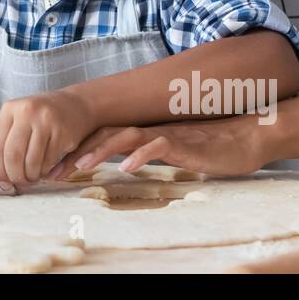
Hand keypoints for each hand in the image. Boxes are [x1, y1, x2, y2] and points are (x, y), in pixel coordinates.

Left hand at [0, 89, 96, 189]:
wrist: (74, 105)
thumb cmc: (41, 117)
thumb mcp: (19, 119)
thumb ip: (7, 142)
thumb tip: (2, 179)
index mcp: (10, 108)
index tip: (3, 182)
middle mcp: (27, 111)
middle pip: (13, 155)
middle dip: (15, 176)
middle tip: (19, 183)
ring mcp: (46, 121)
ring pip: (32, 162)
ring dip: (31, 176)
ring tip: (31, 178)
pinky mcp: (63, 132)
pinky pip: (49, 161)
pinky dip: (45, 171)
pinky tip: (44, 170)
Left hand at [51, 115, 269, 178]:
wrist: (244, 138)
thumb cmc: (208, 148)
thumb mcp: (170, 152)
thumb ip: (146, 153)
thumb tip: (122, 162)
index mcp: (143, 132)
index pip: (102, 137)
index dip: (77, 150)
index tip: (55, 166)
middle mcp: (149, 130)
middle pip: (105, 135)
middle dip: (77, 151)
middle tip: (53, 169)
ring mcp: (165, 134)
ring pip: (125, 137)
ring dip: (100, 151)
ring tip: (80, 167)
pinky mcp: (184, 143)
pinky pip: (158, 146)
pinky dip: (141, 155)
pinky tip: (126, 168)